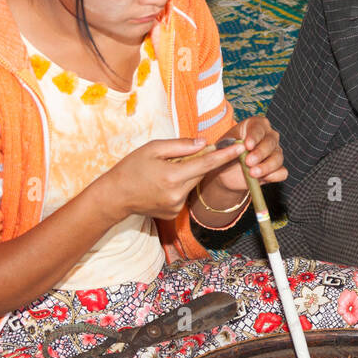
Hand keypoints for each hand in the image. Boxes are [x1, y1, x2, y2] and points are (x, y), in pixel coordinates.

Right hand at [98, 137, 246, 220]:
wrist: (115, 197)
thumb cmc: (131, 168)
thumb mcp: (153, 149)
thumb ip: (181, 145)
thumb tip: (205, 143)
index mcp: (173, 176)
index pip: (207, 163)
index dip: (226, 155)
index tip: (242, 148)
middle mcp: (178, 194)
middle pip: (201, 173)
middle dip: (199, 161)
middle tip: (182, 154)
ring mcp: (176, 206)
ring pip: (192, 183)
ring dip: (186, 174)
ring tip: (165, 171)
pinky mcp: (174, 214)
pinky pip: (185, 194)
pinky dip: (179, 186)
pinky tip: (162, 185)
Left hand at [210, 116, 286, 193]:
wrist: (227, 171)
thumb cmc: (226, 152)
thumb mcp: (222, 146)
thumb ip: (228, 145)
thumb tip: (238, 147)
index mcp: (256, 125)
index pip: (258, 128)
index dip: (254, 137)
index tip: (247, 145)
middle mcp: (269, 136)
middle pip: (270, 142)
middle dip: (260, 153)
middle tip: (249, 162)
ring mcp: (276, 152)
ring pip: (277, 158)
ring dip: (266, 166)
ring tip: (253, 173)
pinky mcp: (278, 169)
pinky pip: (282, 172)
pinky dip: (274, 176)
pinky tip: (264, 179)